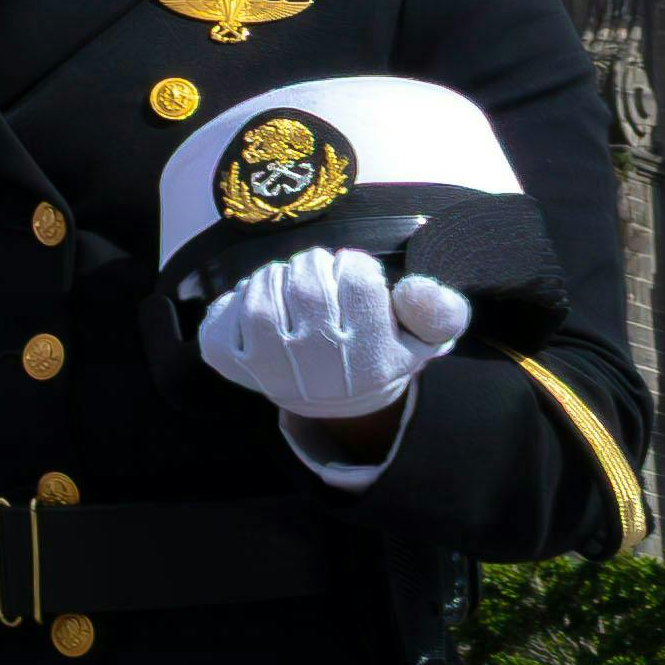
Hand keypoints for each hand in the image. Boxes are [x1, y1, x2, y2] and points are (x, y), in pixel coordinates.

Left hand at [195, 247, 470, 435]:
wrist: (338, 400)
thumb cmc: (381, 352)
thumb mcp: (423, 339)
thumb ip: (439, 313)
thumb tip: (418, 289)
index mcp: (371, 357)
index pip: (357, 280)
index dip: (354, 265)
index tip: (353, 275)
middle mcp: (320, 367)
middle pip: (307, 285)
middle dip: (312, 264)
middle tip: (316, 271)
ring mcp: (272, 369)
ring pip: (262, 296)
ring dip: (274, 275)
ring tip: (289, 283)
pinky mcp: (236, 366)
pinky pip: (224, 317)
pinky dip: (235, 298)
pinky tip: (257, 301)